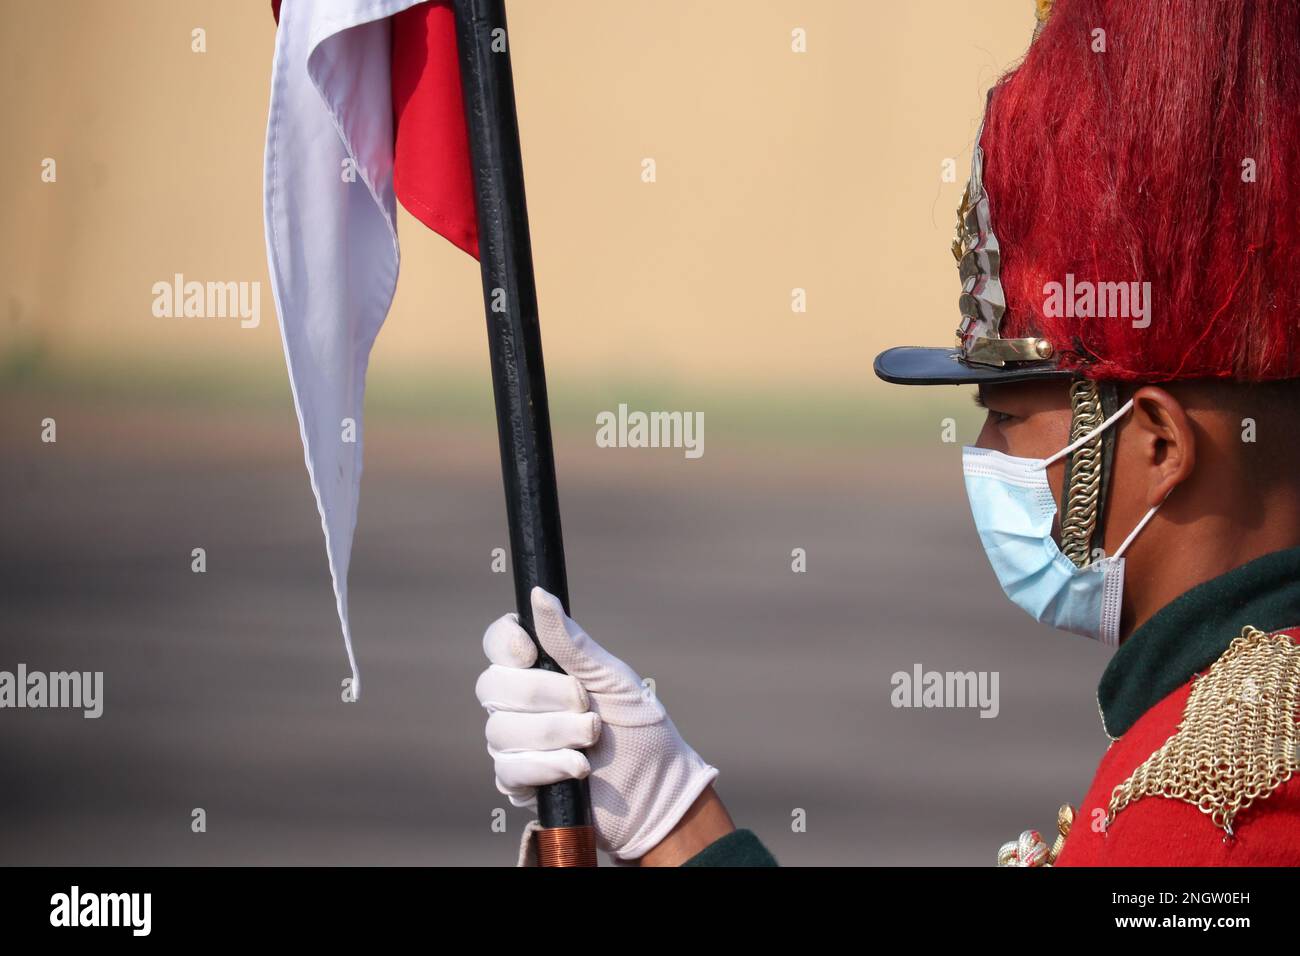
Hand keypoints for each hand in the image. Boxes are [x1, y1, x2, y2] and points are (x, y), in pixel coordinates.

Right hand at [474, 586, 720, 860]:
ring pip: (499, 729)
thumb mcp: (611, 678)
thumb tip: (539, 593)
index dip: (506, 644)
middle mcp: (520, 701)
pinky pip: (508, 769)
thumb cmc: (640, 728)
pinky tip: (578, 769)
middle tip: (587, 706)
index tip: (532, 653)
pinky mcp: (520, 781)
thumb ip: (571, 643)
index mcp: (541, 667)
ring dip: (553, 734)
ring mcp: (517, 742)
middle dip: (544, 696)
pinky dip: (546, 767)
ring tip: (592, 741)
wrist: (657, 791)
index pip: (498, 642)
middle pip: (493, 686)